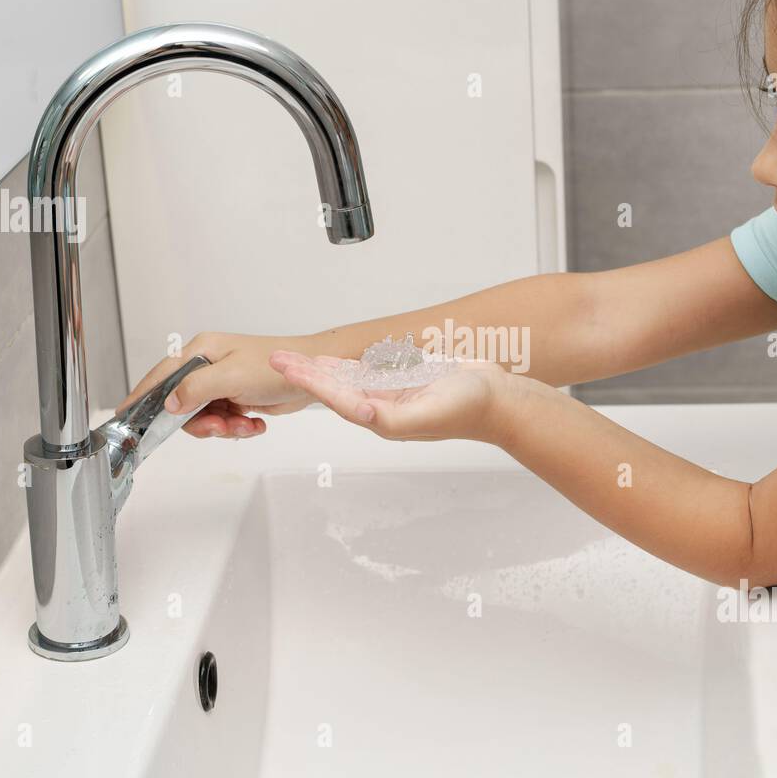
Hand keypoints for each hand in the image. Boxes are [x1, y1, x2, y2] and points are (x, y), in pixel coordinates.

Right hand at [117, 332, 316, 438]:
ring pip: (204, 417)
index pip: (161, 375)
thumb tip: (170, 403)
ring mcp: (224, 383)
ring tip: (245, 424)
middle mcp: (209, 366)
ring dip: (224, 428)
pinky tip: (256, 423)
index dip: (142, 395)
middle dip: (201, 422)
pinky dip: (238, 428)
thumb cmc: (276, 365)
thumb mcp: (230, 376)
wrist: (313, 374)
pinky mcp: (238, 398)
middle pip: (183, 404)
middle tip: (220, 426)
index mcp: (201, 352)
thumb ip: (195, 389)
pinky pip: (224, 421)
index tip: (125, 416)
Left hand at [270, 350, 519, 443]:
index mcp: (383, 418)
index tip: (286, 368)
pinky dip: (350, 366)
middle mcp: (384, 408)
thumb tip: (362, 413)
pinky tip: (335, 362)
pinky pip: (371, 374)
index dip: (310, 381)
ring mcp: (395, 396)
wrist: (499, 400)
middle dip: (306, 374)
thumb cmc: (469, 408)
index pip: (337, 398)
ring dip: (322, 370)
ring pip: (349, 381)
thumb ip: (392, 418)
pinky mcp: (407, 383)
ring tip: (295, 360)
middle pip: (336, 389)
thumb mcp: (428, 414)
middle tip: (277, 359)